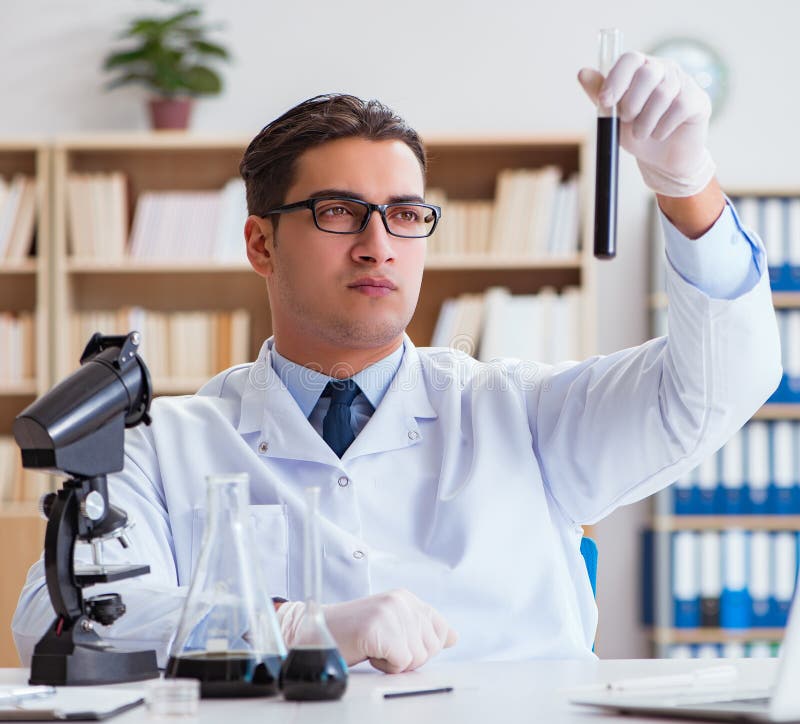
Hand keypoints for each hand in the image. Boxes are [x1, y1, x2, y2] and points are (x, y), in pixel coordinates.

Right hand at [277, 589, 457, 673]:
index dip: (423, 646)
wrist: (315, 632)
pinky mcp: (378, 628)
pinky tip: (368, 651)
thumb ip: (421, 628)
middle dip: (407, 656)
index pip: (440, 629)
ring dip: (394, 662)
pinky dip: (384, 666)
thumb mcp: (391, 625)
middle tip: (381, 645)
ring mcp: (390, 612)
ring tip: (373, 647)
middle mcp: (401, 601)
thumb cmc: (352, 633)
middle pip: (431, 647)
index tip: (398, 643)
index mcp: (406, 598)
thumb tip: (452, 636)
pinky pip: (401, 663)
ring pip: (417, 658)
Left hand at [578, 52, 714, 196]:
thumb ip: (600, 95)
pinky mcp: (698, 100)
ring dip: (645, 121)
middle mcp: (665, 70)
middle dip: (631, 102)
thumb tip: (582, 72)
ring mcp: (684, 82)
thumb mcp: (613, 116)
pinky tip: (659, 134)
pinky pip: (679, 107)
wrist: (661, 160)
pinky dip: (662, 127)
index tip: (605, 101)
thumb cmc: (637, 132)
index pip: (630, 59)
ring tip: (641, 133)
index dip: (616, 79)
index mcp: (641, 69)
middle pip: (648, 73)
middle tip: (627, 120)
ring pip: (663, 93)